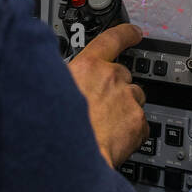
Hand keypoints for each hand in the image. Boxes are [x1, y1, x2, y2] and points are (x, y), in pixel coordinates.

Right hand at [67, 23, 147, 167]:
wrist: (68, 159)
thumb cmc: (54, 128)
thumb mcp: (52, 89)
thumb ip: (63, 78)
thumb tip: (62, 77)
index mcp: (87, 66)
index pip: (111, 39)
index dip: (125, 33)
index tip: (134, 32)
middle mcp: (110, 78)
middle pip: (122, 76)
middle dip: (115, 89)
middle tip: (99, 107)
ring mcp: (127, 99)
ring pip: (133, 99)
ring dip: (123, 110)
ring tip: (104, 126)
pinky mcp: (138, 121)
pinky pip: (140, 124)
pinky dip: (131, 132)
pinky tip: (113, 139)